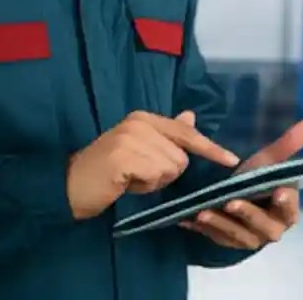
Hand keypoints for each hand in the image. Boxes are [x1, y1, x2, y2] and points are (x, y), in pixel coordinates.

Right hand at [66, 110, 239, 220]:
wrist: (70, 184)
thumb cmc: (107, 170)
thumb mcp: (139, 149)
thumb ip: (167, 134)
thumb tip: (191, 116)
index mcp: (144, 118)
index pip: (186, 133)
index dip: (210, 148)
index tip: (232, 160)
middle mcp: (140, 123)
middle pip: (181, 157)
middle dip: (165, 173)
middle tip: (138, 174)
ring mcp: (131, 138)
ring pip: (170, 169)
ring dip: (154, 181)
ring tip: (130, 178)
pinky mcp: (124, 157)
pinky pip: (154, 177)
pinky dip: (143, 186)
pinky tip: (125, 183)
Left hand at [178, 118, 302, 249]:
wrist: (235, 197)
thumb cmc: (257, 178)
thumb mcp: (269, 161)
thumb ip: (288, 144)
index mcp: (287, 209)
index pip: (290, 208)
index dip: (286, 202)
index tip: (278, 193)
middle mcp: (272, 228)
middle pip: (264, 226)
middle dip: (248, 214)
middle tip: (231, 202)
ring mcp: (251, 239)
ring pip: (238, 234)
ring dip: (221, 223)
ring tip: (203, 211)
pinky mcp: (230, 243)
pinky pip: (217, 239)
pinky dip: (204, 229)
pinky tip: (190, 219)